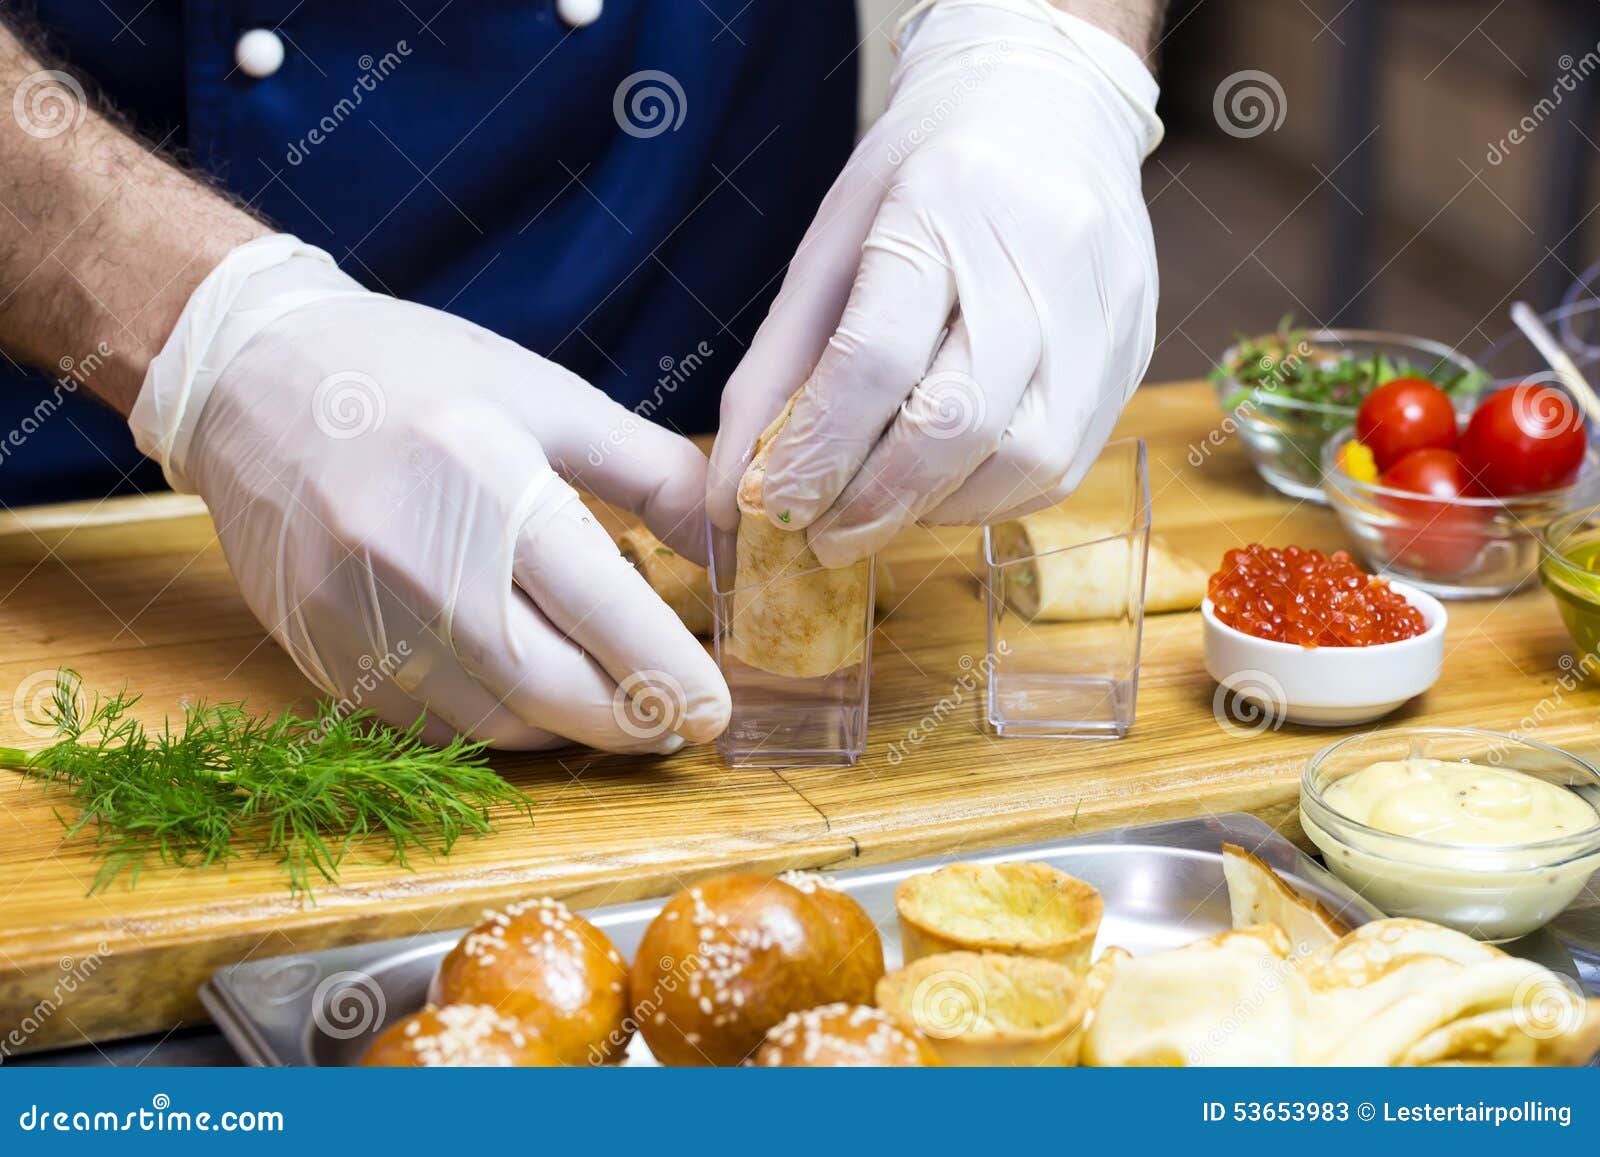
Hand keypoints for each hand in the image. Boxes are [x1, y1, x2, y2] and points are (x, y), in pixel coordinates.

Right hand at [131, 236, 728, 752]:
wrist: (247, 376)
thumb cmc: (412, 376)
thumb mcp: (547, 396)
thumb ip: (653, 474)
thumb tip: (730, 551)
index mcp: (483, 477)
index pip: (602, 610)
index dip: (670, 674)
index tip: (715, 711)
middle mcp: (410, 557)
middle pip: (551, 688)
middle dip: (630, 719)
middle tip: (674, 720)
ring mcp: (354, 615)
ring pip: (493, 721)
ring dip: (565, 727)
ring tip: (604, 695)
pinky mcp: (320, 654)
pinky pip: (429, 724)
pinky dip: (492, 721)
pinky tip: (522, 687)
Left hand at [708, 0, 1161, 565]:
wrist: (1047, 100)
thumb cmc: (919, 177)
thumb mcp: (830, 245)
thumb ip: (778, 370)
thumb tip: (735, 496)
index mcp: (946, 201)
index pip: (878, 359)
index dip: (821, 453)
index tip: (776, 507)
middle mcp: (1042, 250)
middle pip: (958, 422)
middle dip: (877, 503)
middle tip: (826, 538)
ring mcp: (1104, 302)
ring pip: (1025, 458)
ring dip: (939, 508)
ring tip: (886, 508)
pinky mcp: (1135, 344)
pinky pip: (1066, 461)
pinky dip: (993, 495)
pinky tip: (948, 485)